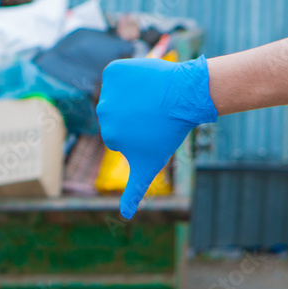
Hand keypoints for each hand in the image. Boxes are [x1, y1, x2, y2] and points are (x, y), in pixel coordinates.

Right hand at [96, 56, 217, 218]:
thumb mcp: (149, 165)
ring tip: (152, 98)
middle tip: (154, 114)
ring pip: (118, 94)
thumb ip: (133, 191)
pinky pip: (118, 75)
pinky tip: (143, 82)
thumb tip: (125, 217)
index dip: (139, 131)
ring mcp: (106, 91)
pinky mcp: (113, 71)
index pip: (121, 133)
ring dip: (132, 95)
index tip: (153, 129)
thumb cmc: (169, 132)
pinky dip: (129, 76)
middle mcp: (102, 114)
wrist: (185, 97)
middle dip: (133, 114)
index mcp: (109, 136)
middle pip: (117, 114)